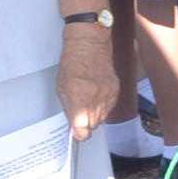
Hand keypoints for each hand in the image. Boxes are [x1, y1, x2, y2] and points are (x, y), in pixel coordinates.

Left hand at [57, 24, 113, 141]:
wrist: (89, 44)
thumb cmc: (71, 63)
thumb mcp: (62, 89)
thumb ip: (69, 109)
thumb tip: (74, 125)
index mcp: (78, 102)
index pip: (83, 131)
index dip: (79, 134)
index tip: (77, 133)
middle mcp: (94, 101)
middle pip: (93, 126)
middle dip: (86, 122)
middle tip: (80, 110)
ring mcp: (107, 96)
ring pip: (102, 118)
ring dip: (94, 114)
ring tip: (88, 99)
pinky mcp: (115, 91)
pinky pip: (109, 107)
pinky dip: (103, 105)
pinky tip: (96, 94)